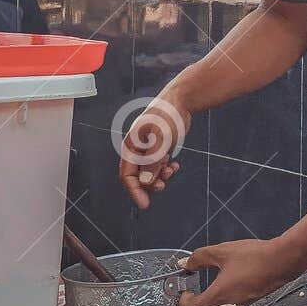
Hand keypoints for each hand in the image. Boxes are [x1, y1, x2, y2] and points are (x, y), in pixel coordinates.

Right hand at [118, 94, 189, 208]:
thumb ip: (152, 162)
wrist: (180, 101)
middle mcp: (137, 149)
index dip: (135, 191)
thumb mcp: (160, 140)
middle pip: (138, 176)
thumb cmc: (166, 116)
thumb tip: (145, 182)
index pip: (127, 175)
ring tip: (171, 170)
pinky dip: (166, 169)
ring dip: (160, 176)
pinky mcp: (158, 148)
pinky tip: (175, 166)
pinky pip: (158, 165)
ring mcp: (147, 149)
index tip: (145, 204)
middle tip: (163, 185)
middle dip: (150, 183)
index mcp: (131, 146)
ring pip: (149, 172)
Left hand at [177, 237, 301, 305]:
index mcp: (220, 294)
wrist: (284, 260)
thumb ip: (200, 257)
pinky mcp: (254, 297)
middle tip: (195, 282)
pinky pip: (236, 296)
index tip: (183, 291)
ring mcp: (244, 302)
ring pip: (223, 300)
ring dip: (216, 290)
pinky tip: (237, 272)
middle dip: (199, 296)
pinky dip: (230, 288)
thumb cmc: (254, 256)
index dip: (183, 301)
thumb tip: (185, 263)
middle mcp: (231, 303)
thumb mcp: (222, 252)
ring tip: (218, 272)